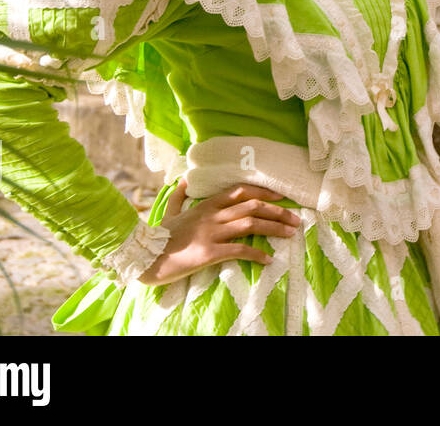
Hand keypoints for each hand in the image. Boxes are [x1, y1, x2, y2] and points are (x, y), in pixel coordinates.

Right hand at [138, 181, 302, 285]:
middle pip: (253, 207)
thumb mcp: (169, 211)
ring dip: (275, 229)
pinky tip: (268, 260)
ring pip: (251, 225)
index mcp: (207, 204)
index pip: (241, 191)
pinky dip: (257, 254)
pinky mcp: (209, 253)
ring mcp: (211, 233)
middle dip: (278, 212)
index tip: (282, 197)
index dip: (264, 192)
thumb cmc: (158, 235)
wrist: (143, 256)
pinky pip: (239, 251)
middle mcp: (212, 215)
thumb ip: (178, 196)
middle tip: (296, 219)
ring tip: (291, 234)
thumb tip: (182, 180)